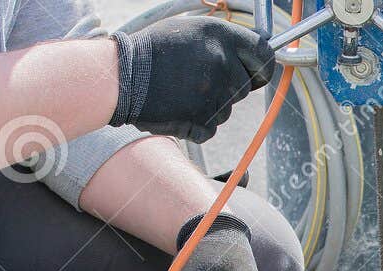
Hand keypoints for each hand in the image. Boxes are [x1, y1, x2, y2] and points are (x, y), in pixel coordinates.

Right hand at [109, 17, 273, 143]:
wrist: (118, 76)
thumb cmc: (151, 52)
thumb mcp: (189, 31)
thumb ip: (222, 43)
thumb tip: (254, 56)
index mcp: (219, 35)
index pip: (264, 56)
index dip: (262, 67)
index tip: (256, 73)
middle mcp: (221, 62)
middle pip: (244, 87)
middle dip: (227, 88)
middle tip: (196, 80)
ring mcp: (214, 93)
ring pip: (227, 109)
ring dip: (209, 105)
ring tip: (179, 90)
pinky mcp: (204, 119)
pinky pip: (211, 128)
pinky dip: (196, 123)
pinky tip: (175, 107)